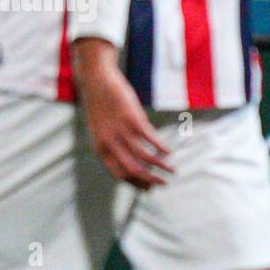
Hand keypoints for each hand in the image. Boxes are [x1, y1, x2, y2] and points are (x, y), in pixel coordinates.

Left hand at [73, 39, 173, 189]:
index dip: (137, 183)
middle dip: (151, 180)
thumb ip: (113, 146)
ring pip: (144, 156)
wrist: (96, 81)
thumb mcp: (102, 130)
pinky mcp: (132, 118)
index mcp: (101, 149)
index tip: (150, 188)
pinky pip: (150, 138)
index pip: (120, 174)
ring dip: (161, 166)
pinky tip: (169, 151)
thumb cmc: (101, 107)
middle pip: (134, 170)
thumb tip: (133, 158)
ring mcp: (121, 131)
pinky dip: (161, 147)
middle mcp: (110, 143)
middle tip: (164, 184)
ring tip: (173, 169)